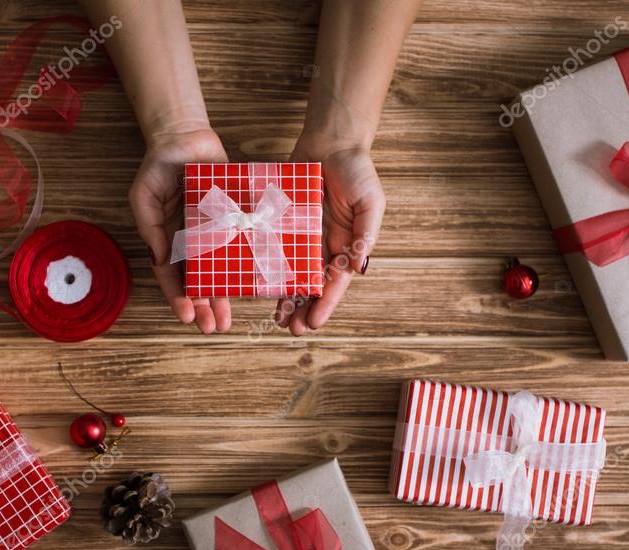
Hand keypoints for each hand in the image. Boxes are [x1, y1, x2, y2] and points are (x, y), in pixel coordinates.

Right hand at [130, 127, 231, 333]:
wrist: (186, 137)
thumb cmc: (159, 165)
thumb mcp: (144, 195)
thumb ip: (150, 226)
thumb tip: (160, 258)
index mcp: (168, 240)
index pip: (171, 276)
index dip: (178, 297)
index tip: (187, 316)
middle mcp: (192, 242)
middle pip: (197, 282)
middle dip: (204, 307)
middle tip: (212, 328)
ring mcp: (214, 234)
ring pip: (220, 272)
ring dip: (222, 297)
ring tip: (228, 320)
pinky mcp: (234, 220)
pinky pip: (241, 246)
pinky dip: (246, 266)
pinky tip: (254, 284)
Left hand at [277, 136, 385, 334]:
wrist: (331, 141)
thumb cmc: (356, 170)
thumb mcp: (370, 202)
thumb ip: (365, 234)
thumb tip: (357, 267)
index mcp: (345, 245)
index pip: (335, 283)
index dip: (326, 304)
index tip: (314, 323)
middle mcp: (322, 246)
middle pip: (312, 286)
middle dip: (304, 309)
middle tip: (292, 329)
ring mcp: (301, 237)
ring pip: (291, 275)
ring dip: (286, 298)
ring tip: (277, 320)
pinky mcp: (282, 224)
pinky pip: (273, 249)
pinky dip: (267, 268)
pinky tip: (258, 284)